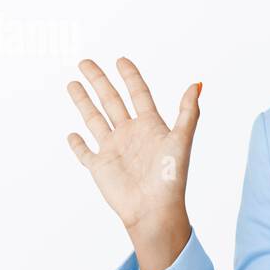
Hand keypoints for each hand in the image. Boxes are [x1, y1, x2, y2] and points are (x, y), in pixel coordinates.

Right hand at [65, 57, 199, 239]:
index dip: (130, 76)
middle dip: (99, 81)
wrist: (154, 209)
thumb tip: (197, 84)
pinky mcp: (100, 167)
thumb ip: (188, 112)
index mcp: (150, 126)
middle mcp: (131, 134)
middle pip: (111, 101)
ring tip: (72, 84)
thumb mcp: (181, 139)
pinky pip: (85, 153)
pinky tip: (72, 134)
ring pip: (94, 120)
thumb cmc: (171, 177)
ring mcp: (114, 150)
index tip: (121, 60)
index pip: (138, 94)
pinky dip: (77, 144)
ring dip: (83, 102)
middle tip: (85, 62)